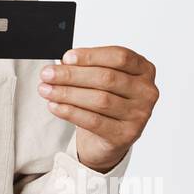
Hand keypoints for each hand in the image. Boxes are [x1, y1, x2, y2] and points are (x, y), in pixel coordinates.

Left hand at [38, 45, 157, 172]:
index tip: (66, 57)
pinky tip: (55, 106)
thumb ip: (87, 68)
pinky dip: (70, 112)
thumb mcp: (100, 79)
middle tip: (47, 74)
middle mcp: (147, 91)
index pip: (119, 57)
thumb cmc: (105, 99)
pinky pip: (94, 121)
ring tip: (46, 90)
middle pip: (107, 78)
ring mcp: (140, 114)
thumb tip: (63, 65)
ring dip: (67, 93)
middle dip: (72, 75)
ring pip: (99, 100)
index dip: (91, 56)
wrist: (109, 137)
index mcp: (144, 70)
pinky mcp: (127, 134)